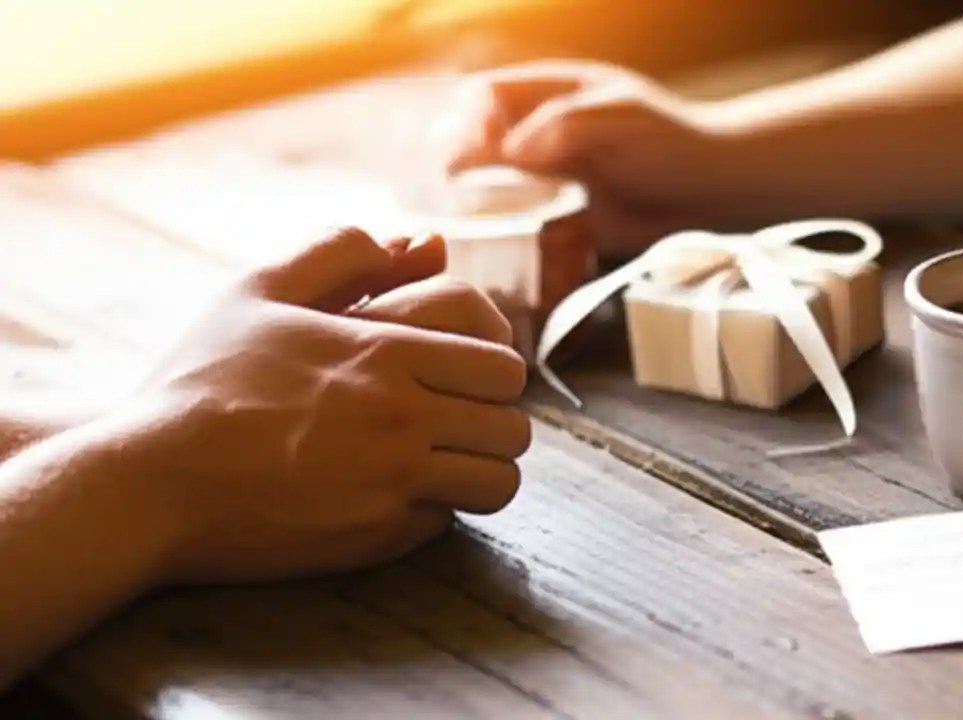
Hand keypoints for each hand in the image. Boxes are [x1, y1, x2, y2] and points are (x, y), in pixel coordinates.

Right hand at [106, 228, 529, 583]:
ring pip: (497, 481)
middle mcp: (403, 416)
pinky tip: (393, 496)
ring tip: (446, 464)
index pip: (504, 364)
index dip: (495, 371)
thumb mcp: (259, 292)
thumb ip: (339, 254)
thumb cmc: (203, 381)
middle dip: (495, 422)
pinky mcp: (377, 535)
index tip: (469, 379)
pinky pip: (445, 523)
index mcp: (386, 350)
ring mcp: (394, 480)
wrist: (150, 481)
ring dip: (481, 471)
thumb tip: (418, 243)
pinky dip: (434, 510)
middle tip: (460, 423)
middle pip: (513, 425)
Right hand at [449, 61, 736, 255]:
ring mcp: (557, 179)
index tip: (477, 149)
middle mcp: (547, 135)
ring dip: (492, 214)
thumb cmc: (674, 144)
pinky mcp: (571, 221)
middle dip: (467, 169)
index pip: (487, 96)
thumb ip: (562, 127)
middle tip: (465, 194)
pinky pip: (534, 235)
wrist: (717, 193)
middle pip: (481, 145)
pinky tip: (539, 254)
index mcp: (555, 93)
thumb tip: (507, 149)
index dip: (471, 119)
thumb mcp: (618, 122)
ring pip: (500, 195)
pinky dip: (530, 247)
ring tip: (489, 231)